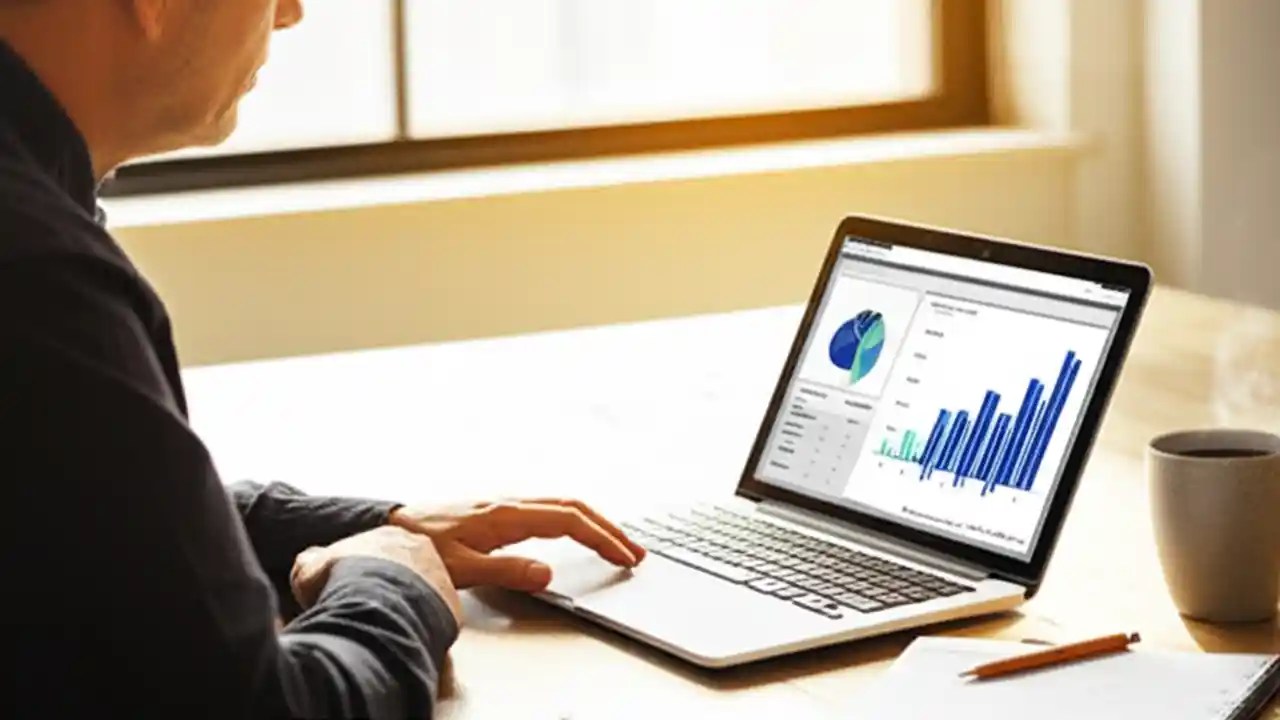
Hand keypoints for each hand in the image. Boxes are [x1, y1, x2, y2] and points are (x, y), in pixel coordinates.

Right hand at [291, 525, 462, 623]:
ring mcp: (440, 576)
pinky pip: (435, 617)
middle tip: (370, 611)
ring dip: (406, 608)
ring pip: (423, 592)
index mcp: (388, 534)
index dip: (362, 573)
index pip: (378, 551)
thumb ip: (312, 561)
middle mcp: (420, 549)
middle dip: (388, 588)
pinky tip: (403, 637)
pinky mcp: (451, 606)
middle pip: (405, 569)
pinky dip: (421, 626)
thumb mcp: (309, 568)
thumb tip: (312, 561)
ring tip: (385, 628)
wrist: (376, 606)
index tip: (352, 591)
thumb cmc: (340, 582)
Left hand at [386, 498, 646, 591]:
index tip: (624, 558)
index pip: (569, 521)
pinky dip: (574, 519)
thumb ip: (506, 571)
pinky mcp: (498, 512)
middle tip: (635, 552)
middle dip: (609, 528)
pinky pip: (548, 509)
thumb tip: (548, 574)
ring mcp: (505, 505)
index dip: (601, 539)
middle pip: (574, 507)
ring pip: (562, 504)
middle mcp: (510, 504)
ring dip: (594, 521)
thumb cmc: (420, 548)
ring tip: (616, 542)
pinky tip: (576, 532)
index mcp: (507, 515)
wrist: (391, 527)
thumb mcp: (461, 568)